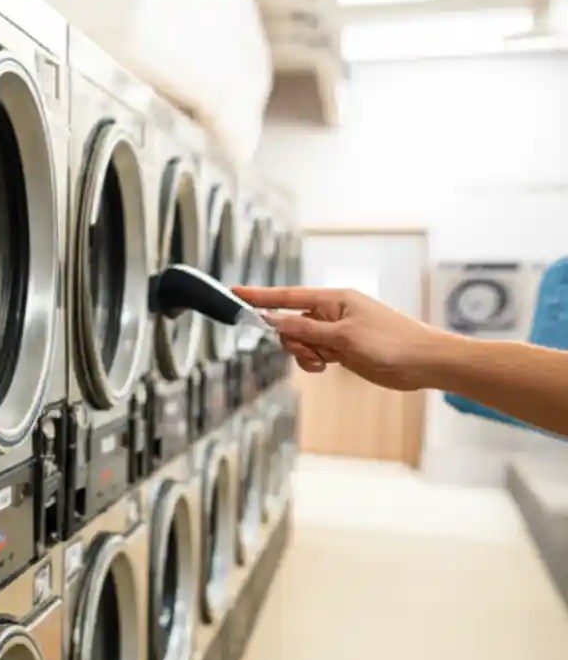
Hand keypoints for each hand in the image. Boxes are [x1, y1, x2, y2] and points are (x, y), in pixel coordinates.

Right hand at [232, 286, 451, 390]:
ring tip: (326, 362)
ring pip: (301, 341)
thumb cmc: (391, 342)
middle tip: (313, 354)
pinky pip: (314, 352)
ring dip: (305, 354)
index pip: (287, 296)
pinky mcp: (341, 349)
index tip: (235, 293)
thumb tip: (272, 319)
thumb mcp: (343, 336)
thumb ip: (305, 329)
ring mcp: (336, 331)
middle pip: (290, 323)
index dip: (260, 297)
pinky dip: (314, 361)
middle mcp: (331, 312)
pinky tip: (329, 366)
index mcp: (333, 299)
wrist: (424, 363)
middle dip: (293, 340)